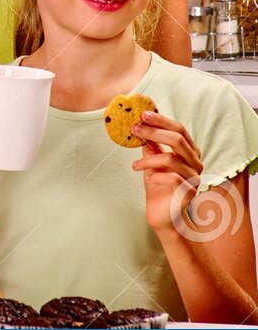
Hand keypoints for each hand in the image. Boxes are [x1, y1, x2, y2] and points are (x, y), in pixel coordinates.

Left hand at [132, 112, 205, 234]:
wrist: (164, 215)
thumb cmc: (158, 186)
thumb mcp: (151, 161)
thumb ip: (151, 145)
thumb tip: (140, 124)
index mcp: (189, 152)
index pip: (180, 129)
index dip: (162, 120)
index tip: (143, 114)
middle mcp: (196, 163)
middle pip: (178, 140)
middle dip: (154, 132)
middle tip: (134, 129)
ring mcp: (194, 178)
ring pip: (172, 159)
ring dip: (149, 159)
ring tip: (135, 166)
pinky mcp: (189, 192)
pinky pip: (172, 178)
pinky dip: (156, 175)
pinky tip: (148, 178)